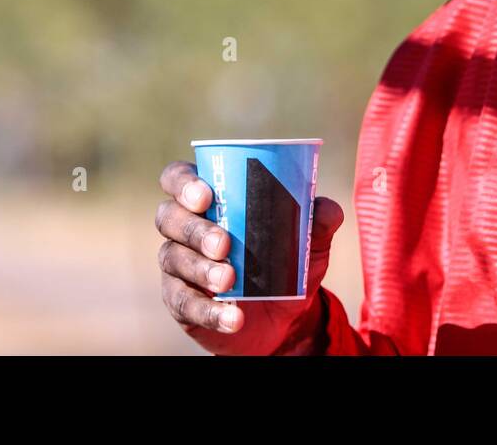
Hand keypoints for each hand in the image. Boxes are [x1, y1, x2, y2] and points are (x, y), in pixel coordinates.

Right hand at [156, 159, 343, 354]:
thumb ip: (319, 221)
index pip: (178, 178)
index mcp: (208, 200)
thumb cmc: (287, 262)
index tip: (207, 195)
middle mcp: (184, 228)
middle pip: (169, 217)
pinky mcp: (181, 302)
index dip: (184, 183)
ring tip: (230, 280)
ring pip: (173, 259)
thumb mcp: (308, 242)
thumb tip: (327, 208)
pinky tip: (233, 317)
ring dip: (201, 269)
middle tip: (224, 243)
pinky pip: (184, 304)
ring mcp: (179, 265)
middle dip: (194, 229)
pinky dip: (209, 310)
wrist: (286, 318)